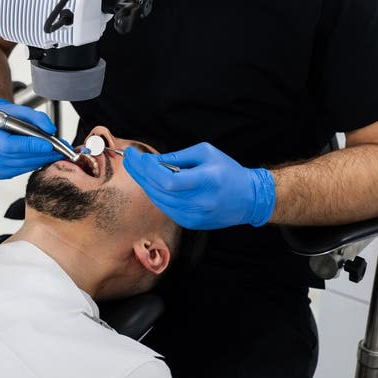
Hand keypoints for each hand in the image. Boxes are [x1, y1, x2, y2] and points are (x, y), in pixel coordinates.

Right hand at [0, 98, 67, 178]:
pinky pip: (19, 171)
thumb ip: (35, 117)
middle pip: (16, 158)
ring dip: (39, 160)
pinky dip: (32, 164)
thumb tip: (50, 129)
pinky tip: (42, 158)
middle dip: (40, 154)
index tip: (48, 144)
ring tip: (55, 153)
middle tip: (59, 150)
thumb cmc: (1, 114)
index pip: (8, 145)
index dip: (29, 146)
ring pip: (20, 166)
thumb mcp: (18, 109)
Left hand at [123, 142, 274, 229]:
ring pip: (159, 200)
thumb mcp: (205, 153)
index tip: (136, 154)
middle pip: (159, 190)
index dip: (148, 168)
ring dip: (145, 183)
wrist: (248, 198)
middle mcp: (200, 202)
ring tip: (136, 167)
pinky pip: (166, 207)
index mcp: (206, 181)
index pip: (168, 180)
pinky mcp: (191, 223)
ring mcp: (195, 216)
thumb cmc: (226, 170)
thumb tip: (152, 161)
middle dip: (140, 173)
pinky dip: (156, 194)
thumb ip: (177, 158)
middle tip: (129, 158)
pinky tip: (150, 182)